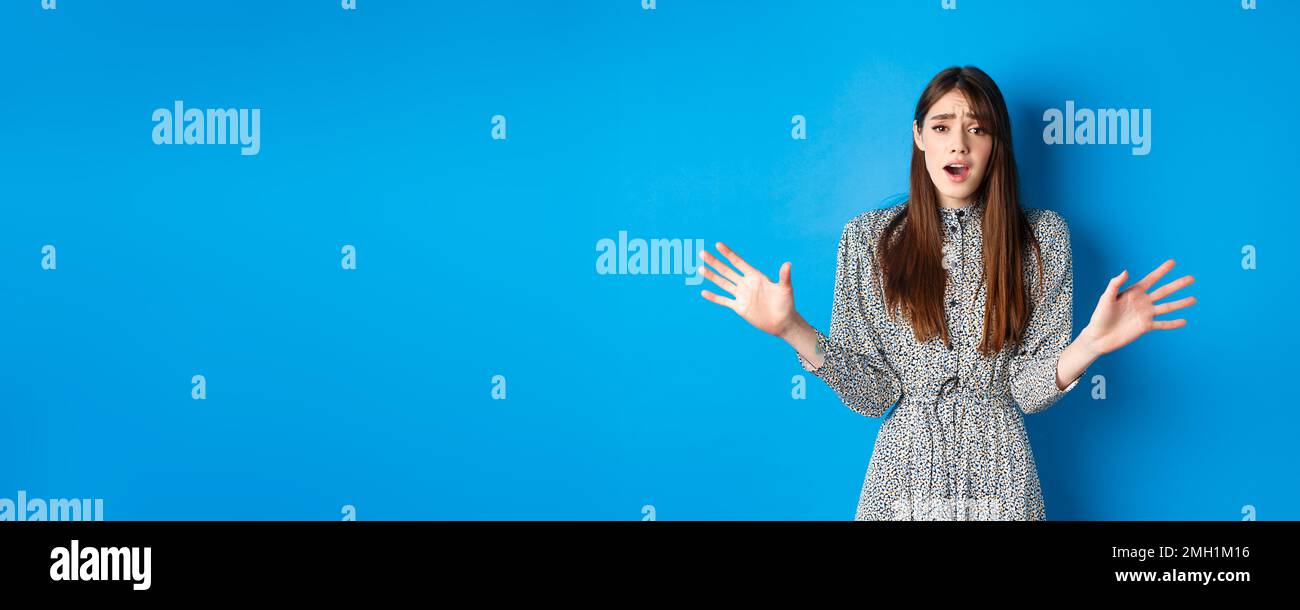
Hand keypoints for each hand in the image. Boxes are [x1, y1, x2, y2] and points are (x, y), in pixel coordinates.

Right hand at [698, 242, 796, 338]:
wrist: (783, 322)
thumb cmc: (786, 304)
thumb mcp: (785, 289)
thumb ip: (784, 276)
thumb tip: (788, 264)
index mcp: (755, 276)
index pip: (738, 262)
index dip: (728, 253)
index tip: (718, 244)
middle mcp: (746, 284)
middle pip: (727, 270)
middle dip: (714, 262)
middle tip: (702, 253)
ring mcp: (741, 295)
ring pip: (723, 283)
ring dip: (711, 276)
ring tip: (699, 268)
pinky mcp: (739, 307)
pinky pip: (724, 300)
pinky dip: (714, 297)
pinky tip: (703, 292)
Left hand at [1081, 259, 1196, 355]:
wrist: (1099, 336)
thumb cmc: (1100, 316)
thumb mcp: (1106, 298)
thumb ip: (1115, 284)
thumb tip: (1126, 271)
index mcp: (1133, 292)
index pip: (1151, 279)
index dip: (1161, 271)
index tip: (1173, 262)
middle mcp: (1143, 302)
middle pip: (1164, 291)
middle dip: (1177, 285)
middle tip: (1192, 278)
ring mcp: (1145, 314)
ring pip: (1167, 307)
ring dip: (1180, 303)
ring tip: (1194, 299)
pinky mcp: (1146, 327)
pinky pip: (1162, 324)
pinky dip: (1173, 323)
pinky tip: (1184, 321)